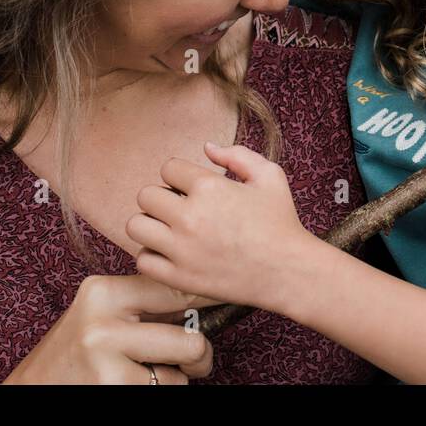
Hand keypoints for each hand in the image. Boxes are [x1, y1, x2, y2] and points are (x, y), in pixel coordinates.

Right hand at [2, 275, 216, 383]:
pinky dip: (158, 392)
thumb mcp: (102, 316)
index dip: (211, 295)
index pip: (175, 287)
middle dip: (197, 356)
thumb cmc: (76, 355)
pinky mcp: (113, 386)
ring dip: (174, 378)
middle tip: (189, 363)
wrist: (32, 389)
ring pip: (182, 371)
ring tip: (145, 376)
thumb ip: (144, 305)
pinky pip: (167, 390)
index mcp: (104, 292)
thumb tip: (207, 293)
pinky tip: (128, 386)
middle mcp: (104, 320)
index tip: (233, 295)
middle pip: (192, 338)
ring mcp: (106, 356)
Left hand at [126, 143, 316, 314]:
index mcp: (209, 187)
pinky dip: (153, 255)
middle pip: (146, 195)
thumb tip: (207, 147)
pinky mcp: (179, 277)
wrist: (288, 272)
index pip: (168, 168)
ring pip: (136, 226)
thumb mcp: (269, 176)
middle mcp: (189, 217)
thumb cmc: (281, 222)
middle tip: (179, 208)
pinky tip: (172, 253)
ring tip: (169, 229)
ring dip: (150, 224)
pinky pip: (143, 260)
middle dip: (162, 197)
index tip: (192, 188)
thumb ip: (237, 155)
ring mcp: (181, 249)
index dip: (180, 175)